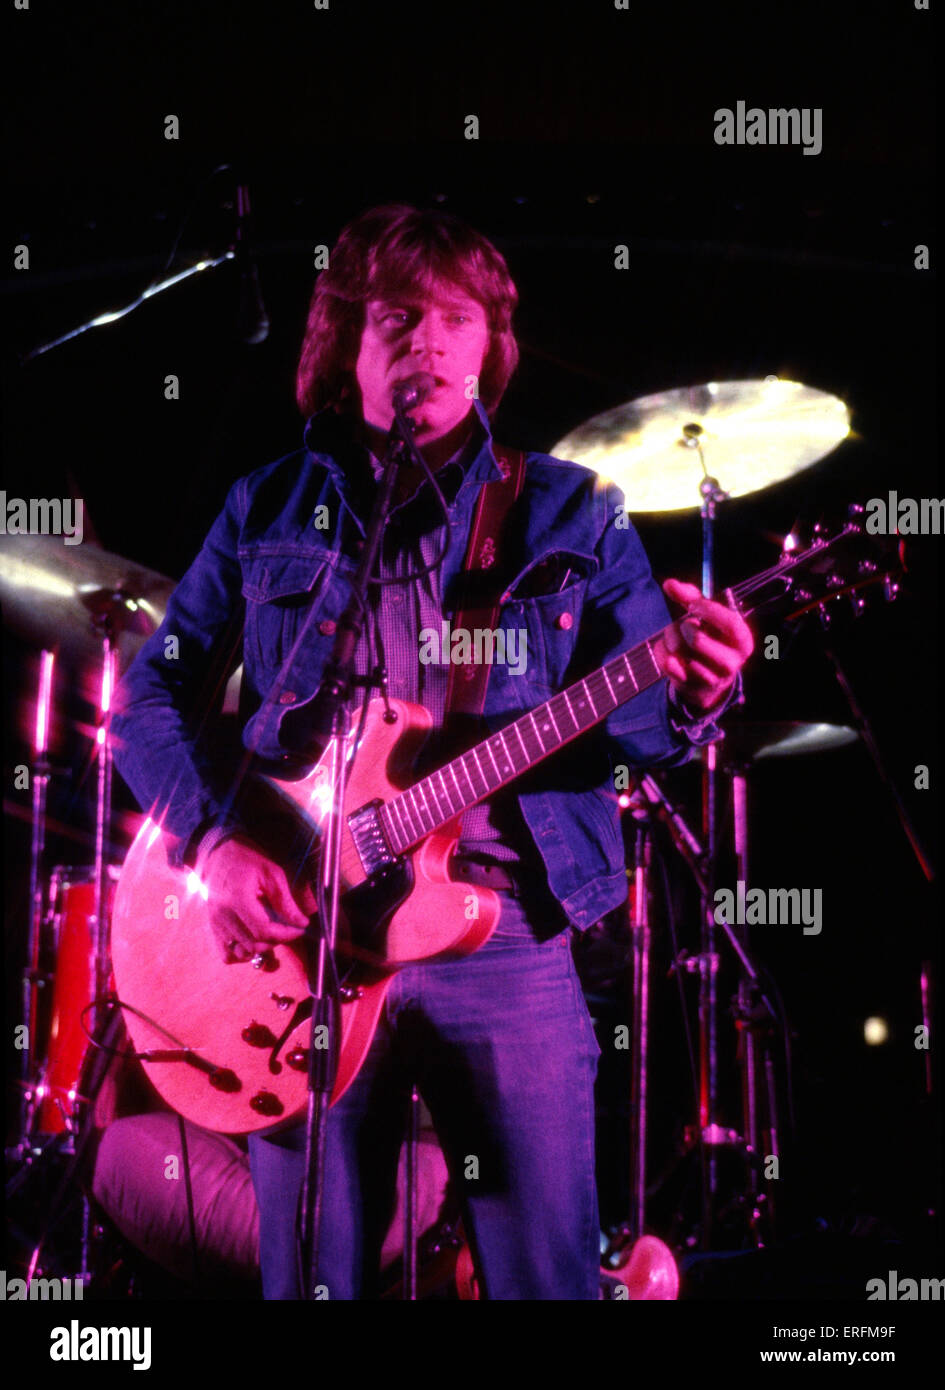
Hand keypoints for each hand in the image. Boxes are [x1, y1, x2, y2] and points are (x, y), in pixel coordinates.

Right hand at [198, 835, 316, 963]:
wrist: (217, 854)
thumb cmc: (245, 859)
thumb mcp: (271, 873)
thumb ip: (285, 900)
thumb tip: (301, 922)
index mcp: (237, 899)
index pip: (264, 930)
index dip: (286, 934)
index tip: (299, 929)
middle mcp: (223, 915)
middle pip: (254, 944)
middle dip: (277, 941)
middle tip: (287, 928)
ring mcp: (215, 924)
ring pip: (242, 952)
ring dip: (261, 948)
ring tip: (272, 933)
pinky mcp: (212, 928)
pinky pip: (226, 954)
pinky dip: (242, 954)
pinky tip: (253, 941)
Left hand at [653, 578, 753, 712]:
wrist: (705, 682)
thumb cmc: (709, 639)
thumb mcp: (708, 617)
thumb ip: (691, 596)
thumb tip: (669, 584)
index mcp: (742, 642)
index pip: (729, 623)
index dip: (708, 610)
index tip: (693, 604)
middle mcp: (731, 663)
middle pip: (697, 639)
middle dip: (682, 626)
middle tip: (684, 625)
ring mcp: (710, 678)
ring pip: (679, 651)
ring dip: (670, 638)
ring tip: (676, 638)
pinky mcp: (690, 686)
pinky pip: (666, 662)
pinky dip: (662, 651)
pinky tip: (670, 652)